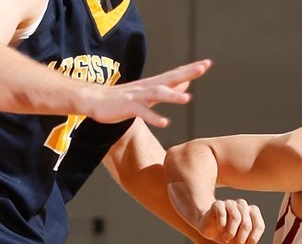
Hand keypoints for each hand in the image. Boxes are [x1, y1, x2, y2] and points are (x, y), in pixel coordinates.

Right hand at [87, 59, 211, 127]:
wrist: (94, 100)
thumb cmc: (124, 98)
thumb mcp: (149, 93)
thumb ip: (168, 89)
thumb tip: (186, 84)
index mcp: (154, 84)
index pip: (175, 74)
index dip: (190, 69)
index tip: (207, 63)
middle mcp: (148, 87)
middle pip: (169, 78)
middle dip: (186, 73)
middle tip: (202, 67)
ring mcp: (137, 96)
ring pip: (156, 94)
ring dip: (172, 96)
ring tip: (187, 99)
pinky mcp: (128, 107)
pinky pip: (142, 113)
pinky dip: (153, 117)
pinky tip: (164, 122)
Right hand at [196, 199, 263, 243]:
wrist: (209, 228)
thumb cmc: (228, 234)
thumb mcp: (240, 240)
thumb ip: (250, 241)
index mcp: (253, 212)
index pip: (259, 225)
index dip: (253, 238)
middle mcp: (243, 205)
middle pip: (247, 224)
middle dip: (241, 239)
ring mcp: (230, 203)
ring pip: (236, 217)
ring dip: (231, 232)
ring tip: (227, 240)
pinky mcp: (218, 204)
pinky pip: (222, 213)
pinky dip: (221, 224)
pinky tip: (220, 229)